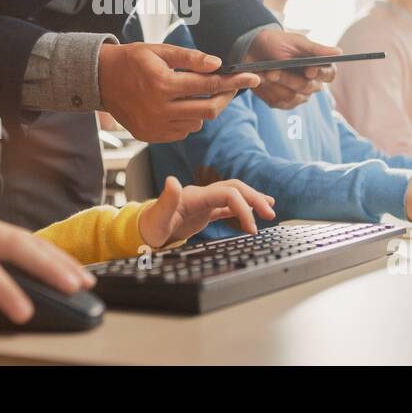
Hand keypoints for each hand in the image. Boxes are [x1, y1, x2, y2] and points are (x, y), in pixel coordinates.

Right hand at [98, 42, 259, 142]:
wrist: (100, 80)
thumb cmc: (132, 60)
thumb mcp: (159, 50)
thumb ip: (190, 58)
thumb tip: (218, 64)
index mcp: (163, 84)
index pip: (209, 85)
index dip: (234, 81)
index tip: (253, 78)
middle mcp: (160, 109)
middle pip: (208, 110)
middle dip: (225, 98)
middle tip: (231, 87)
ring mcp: (155, 126)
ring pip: (197, 123)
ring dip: (204, 109)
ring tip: (195, 93)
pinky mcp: (151, 136)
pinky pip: (182, 132)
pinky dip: (188, 120)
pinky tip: (179, 106)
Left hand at [139, 176, 276, 246]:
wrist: (141, 232)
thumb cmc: (148, 227)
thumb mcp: (156, 218)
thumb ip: (166, 200)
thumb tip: (172, 180)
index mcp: (194, 196)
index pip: (227, 194)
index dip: (243, 207)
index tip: (251, 228)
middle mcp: (201, 195)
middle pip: (234, 189)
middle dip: (254, 198)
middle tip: (270, 214)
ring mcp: (203, 203)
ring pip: (233, 195)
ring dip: (252, 200)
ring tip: (269, 208)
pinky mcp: (203, 212)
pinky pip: (226, 207)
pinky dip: (241, 210)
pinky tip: (251, 215)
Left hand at [245, 28, 341, 108]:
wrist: (254, 49)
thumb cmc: (279, 43)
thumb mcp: (296, 42)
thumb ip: (316, 49)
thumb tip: (339, 52)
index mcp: (319, 67)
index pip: (329, 75)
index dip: (320, 74)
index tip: (309, 70)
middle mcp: (312, 84)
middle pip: (307, 87)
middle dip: (289, 78)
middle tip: (273, 71)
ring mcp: (298, 96)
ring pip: (291, 97)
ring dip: (276, 85)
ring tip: (264, 73)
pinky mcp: (283, 103)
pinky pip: (278, 102)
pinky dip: (267, 91)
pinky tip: (261, 81)